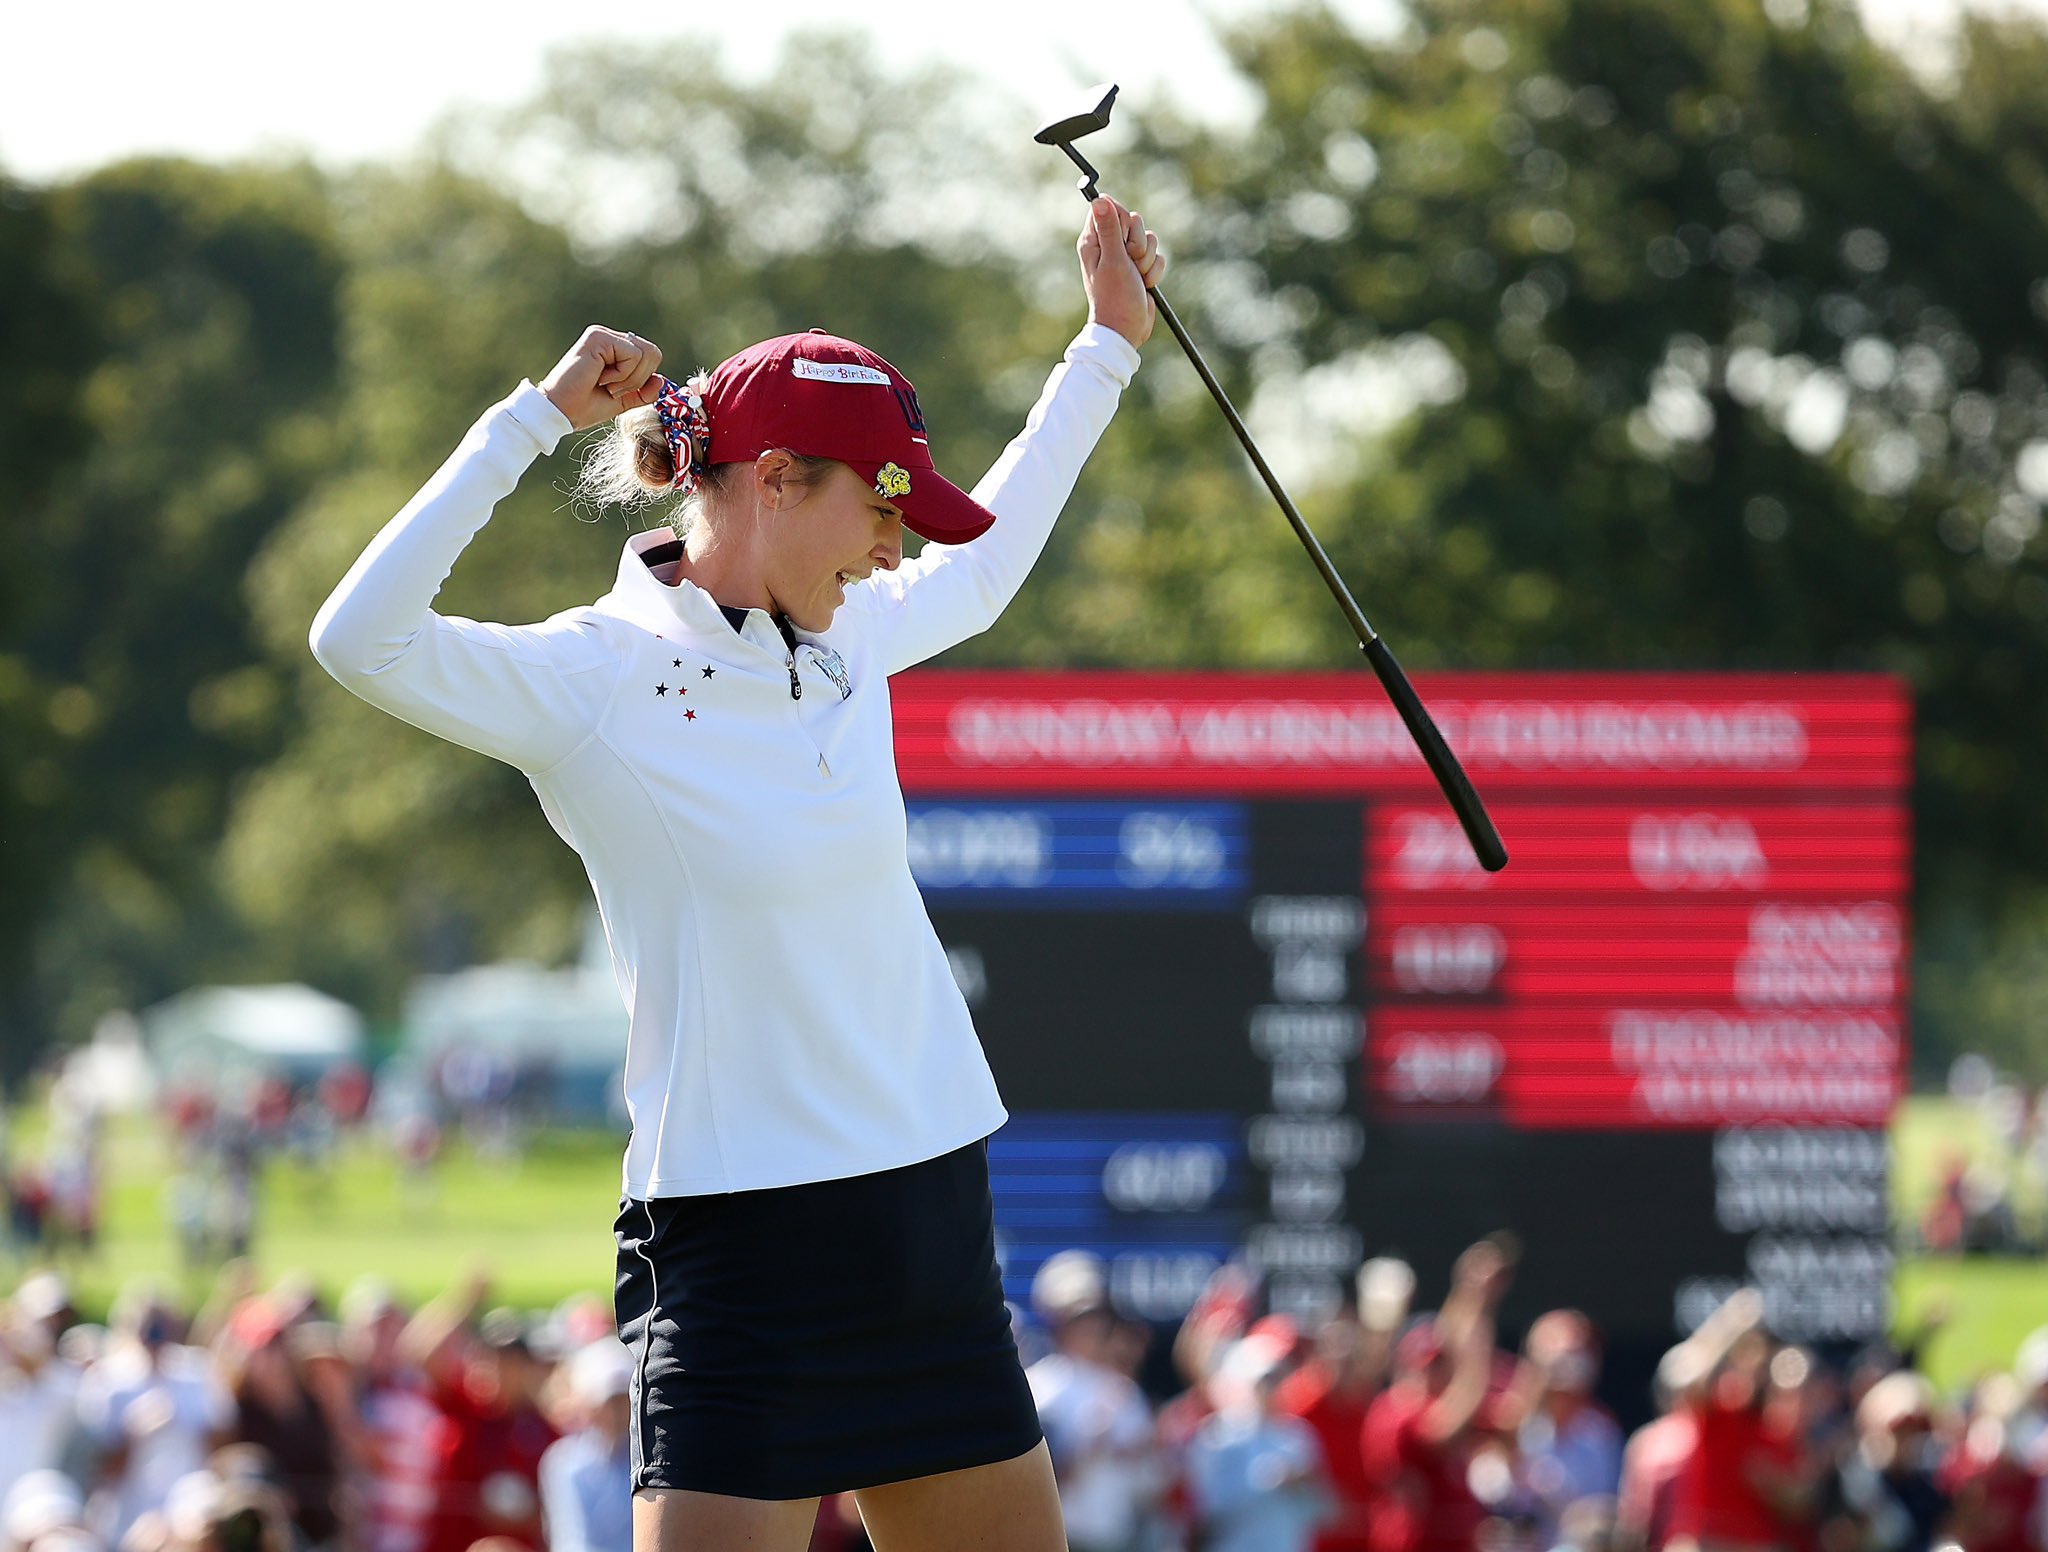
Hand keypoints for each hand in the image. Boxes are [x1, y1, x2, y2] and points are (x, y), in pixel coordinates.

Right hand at [541, 326, 665, 431]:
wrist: (560, 411)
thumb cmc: (585, 407)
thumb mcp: (623, 401)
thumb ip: (643, 392)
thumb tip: (661, 379)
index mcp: (615, 349)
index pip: (651, 357)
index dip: (643, 380)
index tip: (616, 391)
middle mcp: (610, 337)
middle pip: (653, 353)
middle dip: (638, 380)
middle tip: (612, 388)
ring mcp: (603, 335)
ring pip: (645, 353)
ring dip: (629, 379)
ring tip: (605, 384)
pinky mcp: (598, 336)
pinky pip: (632, 355)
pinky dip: (621, 374)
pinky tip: (600, 378)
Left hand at [1079, 197, 1165, 347]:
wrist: (1126, 329)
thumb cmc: (1115, 298)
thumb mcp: (1113, 260)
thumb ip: (1109, 229)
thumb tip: (1098, 199)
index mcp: (1094, 240)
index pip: (1108, 206)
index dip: (1121, 218)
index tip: (1122, 239)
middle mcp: (1109, 245)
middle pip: (1133, 219)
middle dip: (1138, 241)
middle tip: (1130, 261)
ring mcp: (1126, 256)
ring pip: (1149, 237)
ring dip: (1148, 258)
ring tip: (1136, 276)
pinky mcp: (1141, 266)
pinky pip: (1157, 255)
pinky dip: (1155, 270)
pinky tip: (1144, 284)